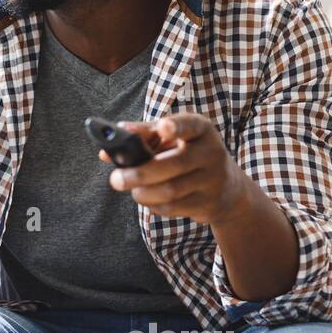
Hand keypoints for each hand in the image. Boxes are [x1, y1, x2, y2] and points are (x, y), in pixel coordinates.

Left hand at [101, 112, 248, 225]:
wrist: (226, 187)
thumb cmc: (186, 155)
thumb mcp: (170, 141)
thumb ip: (139, 140)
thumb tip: (105, 152)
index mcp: (200, 129)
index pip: (189, 124)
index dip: (175, 126)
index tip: (161, 127)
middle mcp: (211, 152)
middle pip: (172, 164)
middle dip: (139, 174)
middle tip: (115, 180)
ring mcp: (213, 179)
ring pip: (170, 190)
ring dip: (143, 193)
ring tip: (134, 191)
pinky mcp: (208, 203)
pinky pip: (173, 207)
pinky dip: (154, 206)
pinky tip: (151, 200)